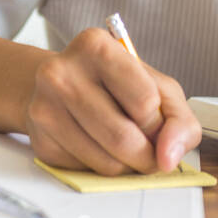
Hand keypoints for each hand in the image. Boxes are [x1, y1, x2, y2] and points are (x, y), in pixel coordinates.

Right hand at [24, 27, 201, 175]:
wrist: (61, 85)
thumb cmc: (115, 84)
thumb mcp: (158, 86)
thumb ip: (179, 120)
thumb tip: (169, 158)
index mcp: (96, 46)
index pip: (144, 102)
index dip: (158, 123)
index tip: (155, 123)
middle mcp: (62, 72)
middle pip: (123, 137)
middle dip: (147, 156)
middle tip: (151, 153)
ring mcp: (44, 107)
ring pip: (105, 162)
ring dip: (127, 166)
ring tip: (126, 148)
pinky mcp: (39, 140)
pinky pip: (85, 171)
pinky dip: (102, 167)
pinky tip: (99, 146)